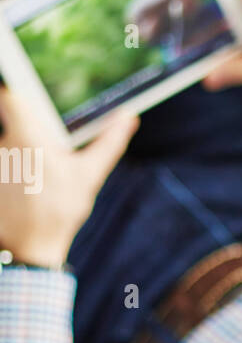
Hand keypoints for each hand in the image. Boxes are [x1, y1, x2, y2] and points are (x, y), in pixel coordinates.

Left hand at [0, 90, 137, 268]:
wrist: (31, 247)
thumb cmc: (59, 210)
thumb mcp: (89, 176)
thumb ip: (108, 144)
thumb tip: (128, 119)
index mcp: (28, 137)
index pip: (11, 98)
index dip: (19, 95)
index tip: (32, 101)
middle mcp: (5, 145)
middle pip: (13, 123)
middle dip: (31, 133)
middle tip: (52, 155)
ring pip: (9, 146)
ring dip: (24, 155)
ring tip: (42, 180)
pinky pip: (5, 165)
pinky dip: (15, 172)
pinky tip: (29, 191)